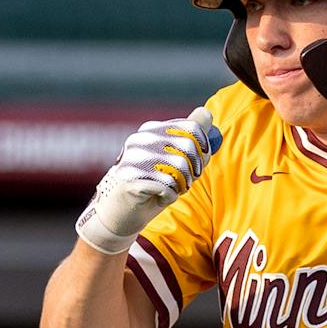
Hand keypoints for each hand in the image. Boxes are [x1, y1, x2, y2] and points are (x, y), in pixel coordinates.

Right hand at [73, 106, 220, 255]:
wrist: (120, 213)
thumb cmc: (152, 186)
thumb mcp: (173, 160)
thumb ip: (190, 138)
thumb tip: (206, 114)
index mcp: (150, 130)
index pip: (191, 128)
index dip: (203, 149)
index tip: (199, 165)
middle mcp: (140, 140)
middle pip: (188, 145)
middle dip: (195, 169)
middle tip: (186, 182)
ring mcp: (133, 158)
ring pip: (179, 166)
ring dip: (183, 184)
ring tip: (173, 190)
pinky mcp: (130, 179)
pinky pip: (167, 186)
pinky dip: (170, 196)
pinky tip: (159, 197)